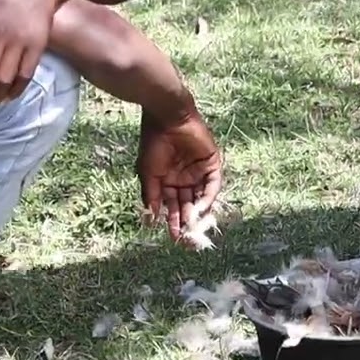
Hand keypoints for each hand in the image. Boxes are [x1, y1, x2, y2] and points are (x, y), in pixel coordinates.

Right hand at [136, 110, 223, 242]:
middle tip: (187, 240)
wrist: (167, 119)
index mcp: (168, 182)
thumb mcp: (147, 173)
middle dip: (187, 223)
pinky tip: (200, 209)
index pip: (172, 207)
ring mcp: (198, 172)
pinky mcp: (211, 164)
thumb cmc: (153, 144)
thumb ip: (151, 195)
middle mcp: (184, 179)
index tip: (174, 239)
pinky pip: (212, 185)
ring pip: (200, 198)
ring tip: (194, 229)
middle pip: (187, 206)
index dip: (173, 223)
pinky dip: (207, 198)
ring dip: (198, 214)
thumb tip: (152, 219)